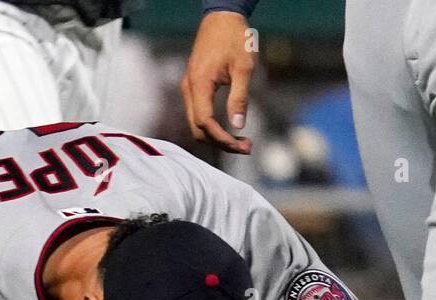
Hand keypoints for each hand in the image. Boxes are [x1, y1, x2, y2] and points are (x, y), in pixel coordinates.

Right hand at [181, 12, 256, 153]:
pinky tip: (229, 129)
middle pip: (197, 129)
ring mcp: (189, 88)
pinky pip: (198, 114)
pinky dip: (212, 126)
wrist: (221, 16)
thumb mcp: (244, 67)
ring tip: (241, 141)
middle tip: (246, 147)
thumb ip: (239, 97)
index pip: (205, 123)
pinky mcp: (193, 86)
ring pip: (196, 124)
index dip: (222, 139)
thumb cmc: (234, 38)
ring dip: (216, 136)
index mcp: (199, 83)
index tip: (242, 146)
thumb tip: (238, 126)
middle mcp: (189, 88)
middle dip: (220, 143)